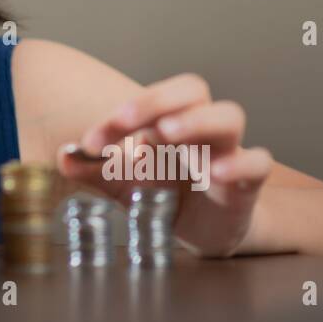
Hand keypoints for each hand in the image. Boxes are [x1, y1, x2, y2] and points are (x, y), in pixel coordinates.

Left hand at [56, 73, 273, 257]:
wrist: (200, 231)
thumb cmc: (162, 194)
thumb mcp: (120, 182)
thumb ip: (92, 168)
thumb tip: (63, 155)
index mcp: (168, 120)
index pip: (153, 98)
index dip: (123, 112)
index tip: (92, 141)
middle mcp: (199, 129)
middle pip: (193, 89)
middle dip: (157, 100)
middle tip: (125, 121)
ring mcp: (226, 152)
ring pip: (230, 115)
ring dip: (196, 120)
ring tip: (166, 134)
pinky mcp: (246, 185)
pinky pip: (259, 163)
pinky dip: (241, 163)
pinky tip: (213, 173)